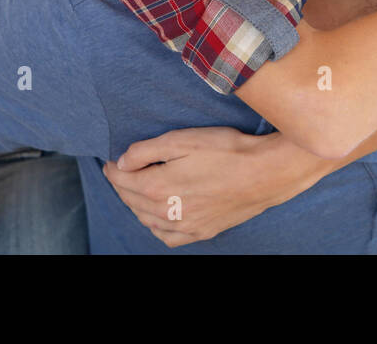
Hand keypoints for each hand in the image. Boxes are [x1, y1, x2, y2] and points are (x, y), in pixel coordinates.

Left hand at [103, 127, 322, 247]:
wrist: (265, 172)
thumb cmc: (226, 150)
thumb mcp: (182, 139)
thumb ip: (146, 151)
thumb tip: (121, 163)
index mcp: (158, 187)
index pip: (122, 180)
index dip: (113, 169)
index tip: (111, 161)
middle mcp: (167, 212)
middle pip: (132, 200)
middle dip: (122, 185)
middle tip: (122, 171)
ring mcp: (185, 225)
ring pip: (146, 220)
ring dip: (136, 204)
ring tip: (138, 189)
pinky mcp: (202, 231)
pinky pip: (168, 237)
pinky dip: (156, 227)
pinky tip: (159, 216)